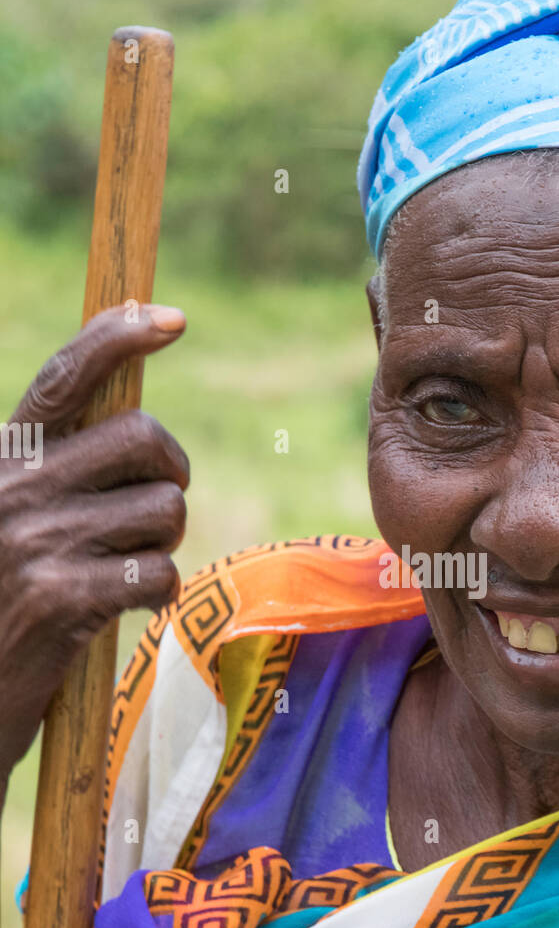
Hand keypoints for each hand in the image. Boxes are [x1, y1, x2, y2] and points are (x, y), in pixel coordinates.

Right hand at [0, 304, 188, 777]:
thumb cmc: (0, 609)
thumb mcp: (11, 524)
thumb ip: (58, 478)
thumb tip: (141, 437)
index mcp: (0, 462)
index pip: (62, 379)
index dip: (118, 337)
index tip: (172, 319)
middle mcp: (12, 490)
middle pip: (141, 437)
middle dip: (171, 472)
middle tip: (156, 509)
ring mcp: (35, 543)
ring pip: (163, 508)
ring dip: (165, 541)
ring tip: (127, 569)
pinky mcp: (59, 600)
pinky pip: (157, 572)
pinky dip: (158, 592)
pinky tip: (124, 607)